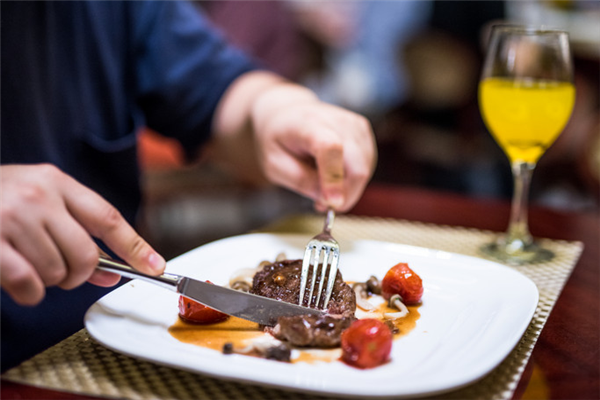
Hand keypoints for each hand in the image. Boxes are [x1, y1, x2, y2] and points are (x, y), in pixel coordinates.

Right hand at [0, 164, 164, 305]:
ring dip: (49, 282)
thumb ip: (76, 231)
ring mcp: (11, 216)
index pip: (107, 217)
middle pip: (86, 254)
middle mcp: (37, 195)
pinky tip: (20, 284)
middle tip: (62, 272)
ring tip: (29, 265)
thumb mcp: (39, 201)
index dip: (136, 246)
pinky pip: (29, 283)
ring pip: (57, 272)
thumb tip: (111, 272)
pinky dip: (29, 293)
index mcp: (56, 182)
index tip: (157, 267)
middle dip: (79, 274)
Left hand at [251, 84, 376, 211]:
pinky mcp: (364, 131)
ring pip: (365, 171)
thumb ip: (301, 181)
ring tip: (322, 189)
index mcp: (308, 124)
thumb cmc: (279, 140)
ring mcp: (355, 124)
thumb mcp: (274, 164)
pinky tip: (333, 178)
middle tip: (321, 206)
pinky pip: (367, 166)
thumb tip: (330, 199)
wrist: (287, 112)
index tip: (332, 204)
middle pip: (357, 167)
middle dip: (344, 195)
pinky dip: (352, 180)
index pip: (330, 149)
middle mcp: (338, 120)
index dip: (334, 179)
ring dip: (347, 189)